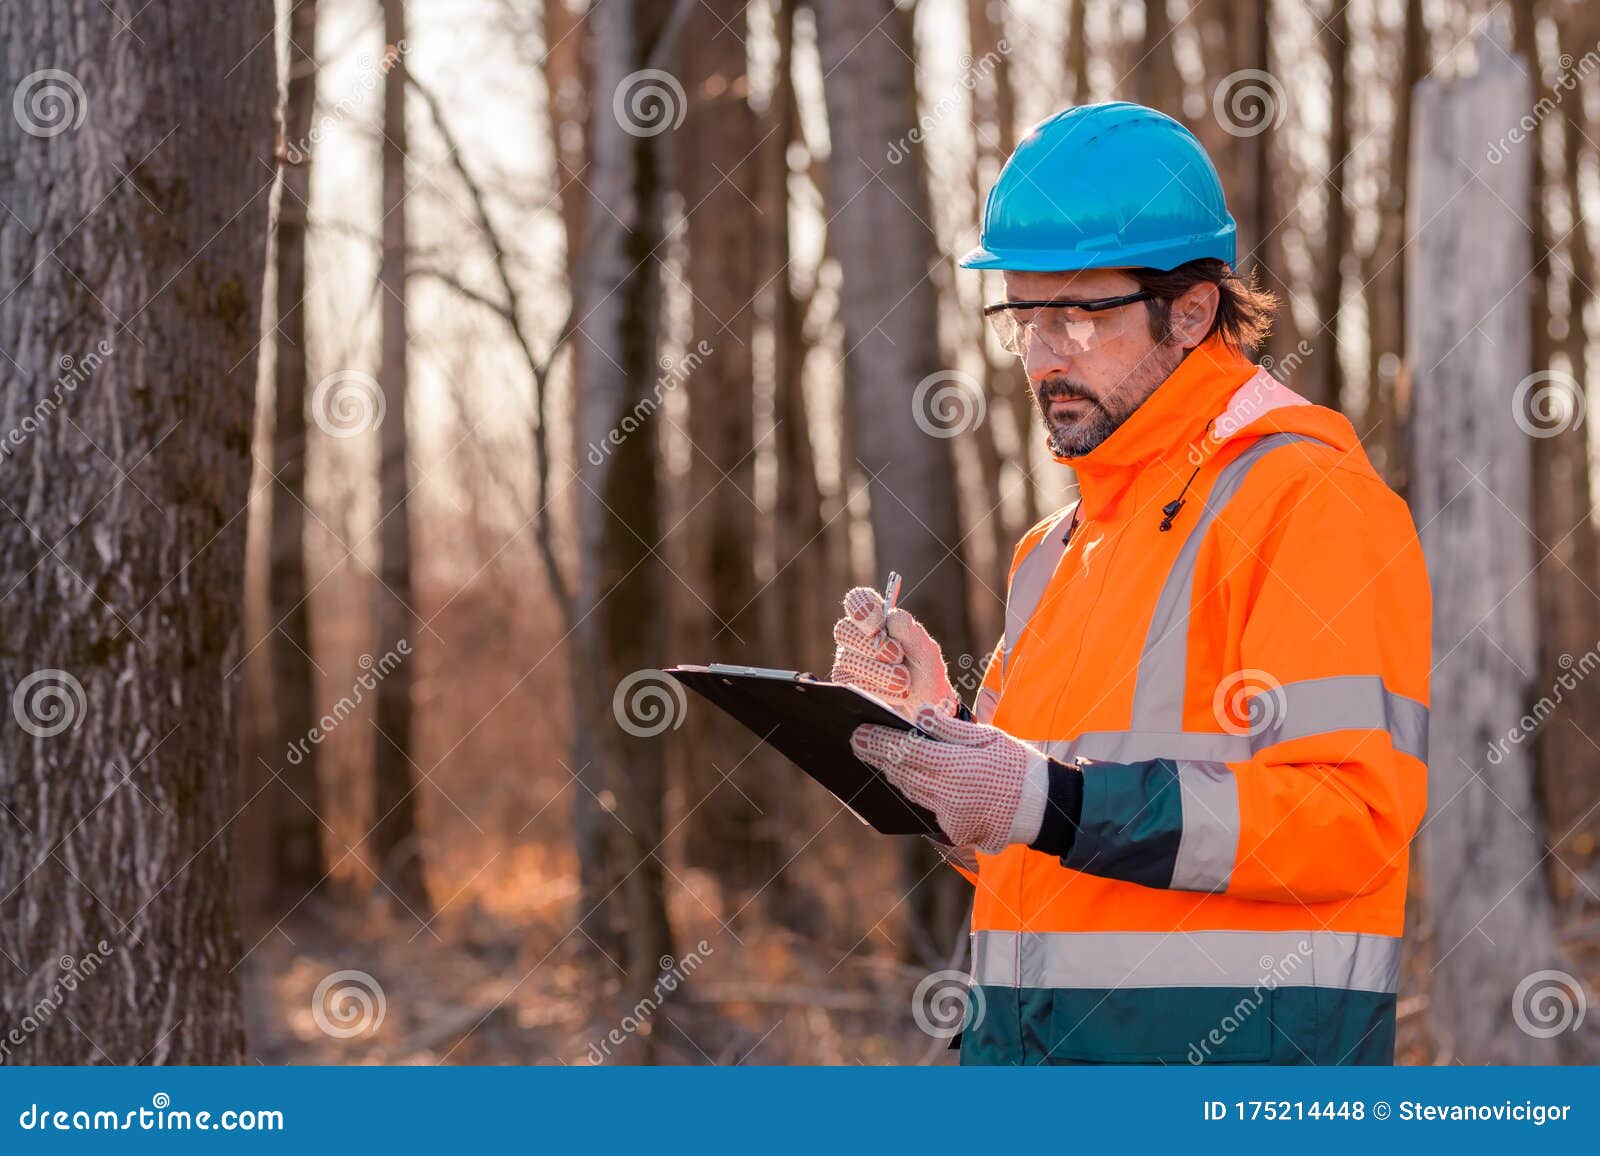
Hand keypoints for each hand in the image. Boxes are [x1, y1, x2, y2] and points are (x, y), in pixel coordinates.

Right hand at [830, 586, 957, 717]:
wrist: (925, 706)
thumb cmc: (924, 672)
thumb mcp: (926, 651)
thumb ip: (912, 633)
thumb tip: (894, 616)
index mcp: (875, 619)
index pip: (857, 600)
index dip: (861, 606)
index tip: (878, 623)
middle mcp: (856, 637)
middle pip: (844, 630)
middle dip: (873, 645)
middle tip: (897, 656)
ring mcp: (847, 661)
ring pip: (848, 658)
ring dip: (880, 671)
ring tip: (905, 682)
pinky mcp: (845, 684)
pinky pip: (852, 683)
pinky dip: (878, 689)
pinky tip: (896, 695)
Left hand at [851, 707, 1048, 854]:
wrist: (1043, 806)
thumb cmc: (1016, 764)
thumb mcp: (988, 736)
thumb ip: (949, 728)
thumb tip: (917, 716)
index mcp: (957, 766)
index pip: (906, 751)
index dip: (879, 741)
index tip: (859, 731)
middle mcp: (948, 794)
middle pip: (901, 773)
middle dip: (877, 756)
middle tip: (856, 742)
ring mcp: (950, 816)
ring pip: (910, 791)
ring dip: (891, 774)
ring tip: (874, 757)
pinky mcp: (954, 830)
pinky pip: (925, 807)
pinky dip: (912, 791)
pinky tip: (900, 778)